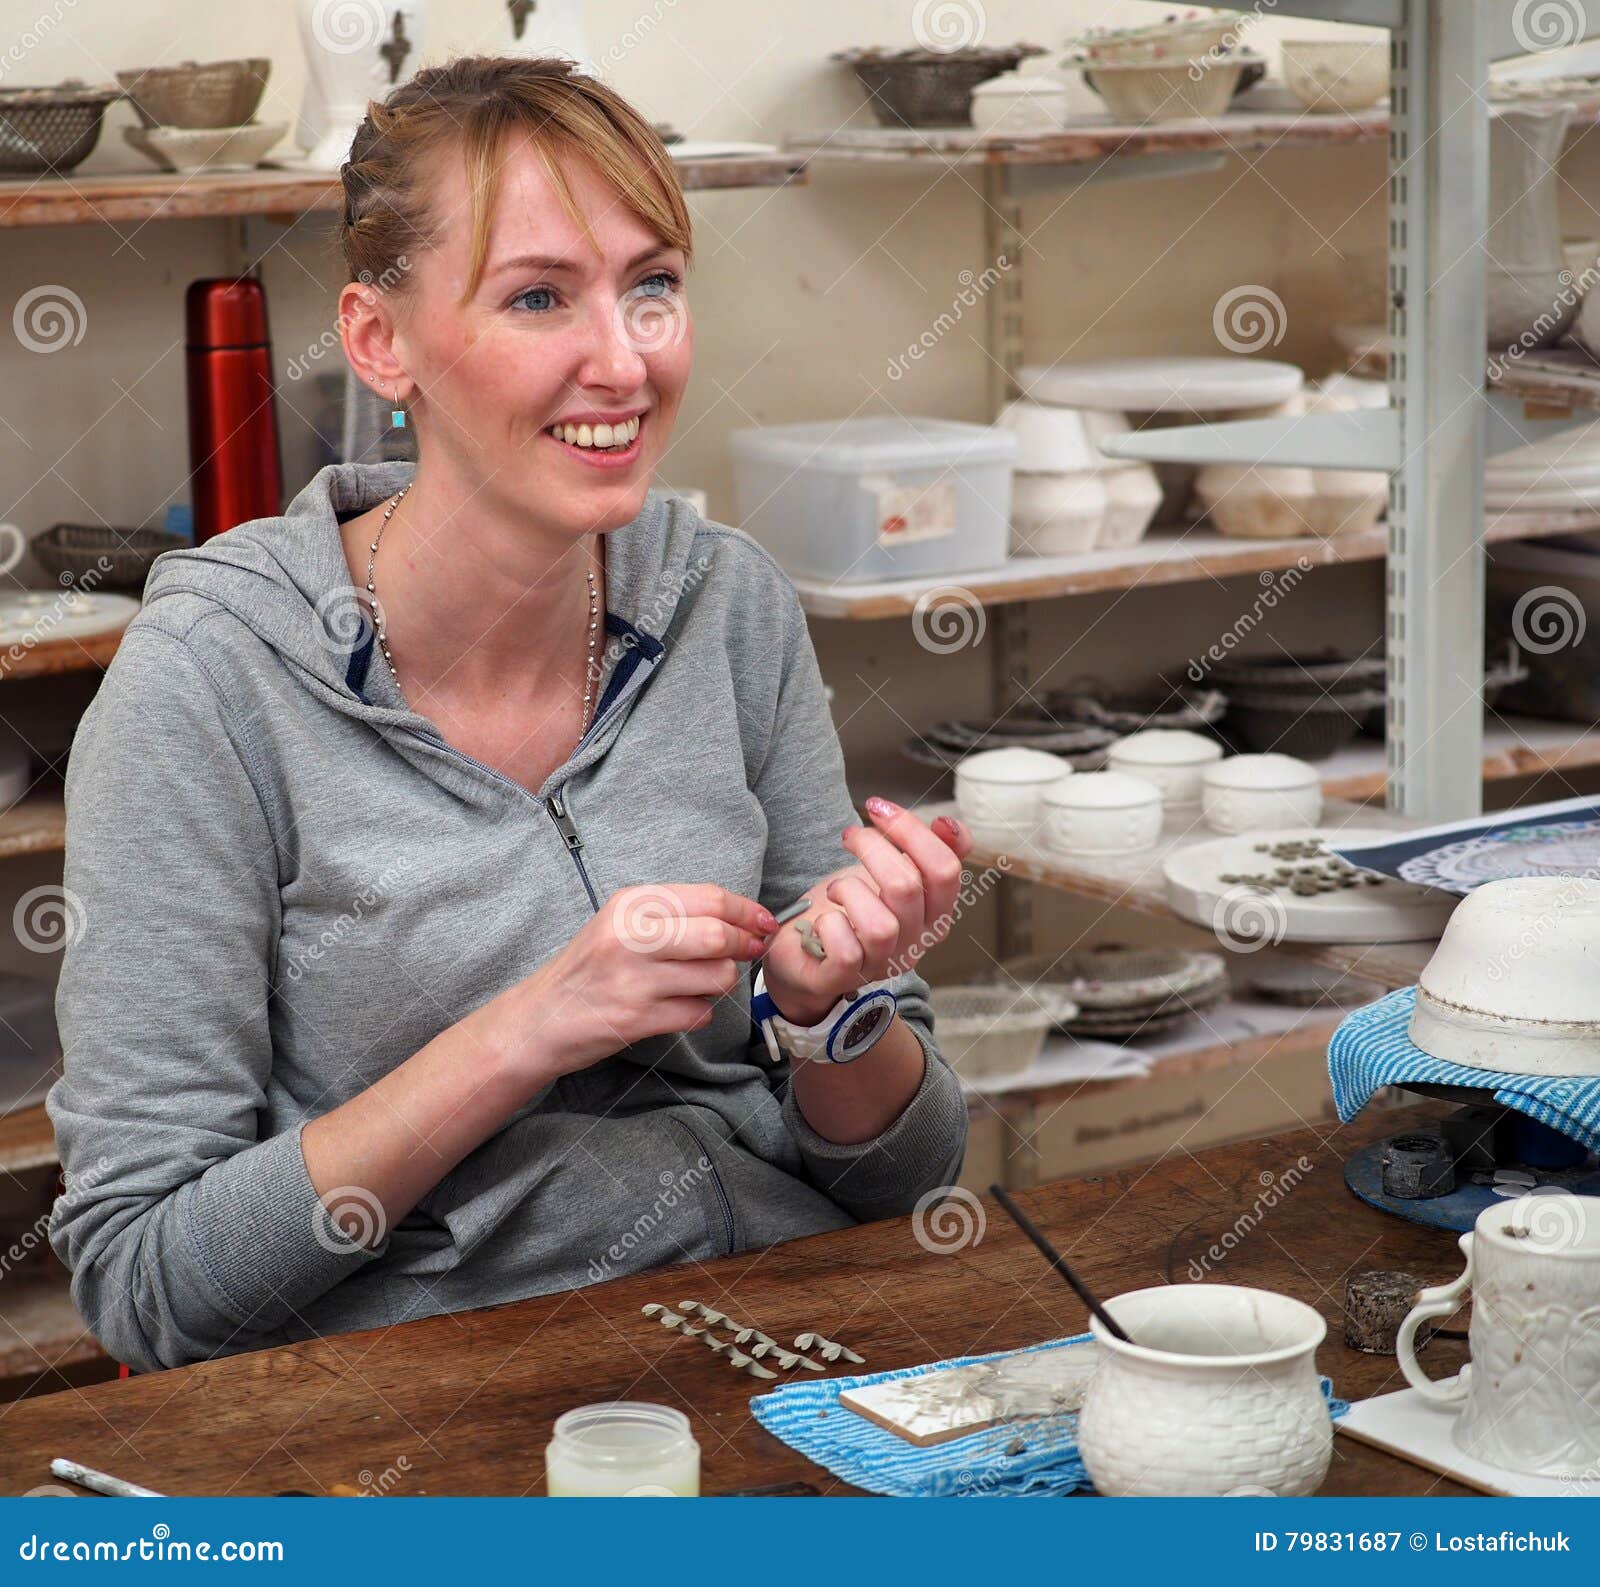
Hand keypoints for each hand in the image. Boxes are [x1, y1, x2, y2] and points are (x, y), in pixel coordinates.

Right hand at [496, 883, 775, 1080]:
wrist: (542, 1017)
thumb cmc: (591, 968)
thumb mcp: (621, 923)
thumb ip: (673, 914)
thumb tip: (742, 918)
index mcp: (631, 904)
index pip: (709, 899)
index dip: (747, 911)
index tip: (764, 922)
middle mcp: (631, 937)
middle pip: (718, 936)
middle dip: (745, 945)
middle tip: (751, 951)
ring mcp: (634, 979)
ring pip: (716, 976)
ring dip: (722, 982)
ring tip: (703, 982)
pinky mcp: (638, 1018)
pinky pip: (699, 1013)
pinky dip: (701, 1012)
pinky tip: (681, 1007)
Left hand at [762, 801, 973, 1026]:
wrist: (805, 952)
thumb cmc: (852, 907)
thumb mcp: (892, 872)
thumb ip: (927, 850)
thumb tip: (948, 824)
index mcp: (934, 914)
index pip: (945, 870)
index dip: (912, 830)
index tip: (879, 807)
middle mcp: (915, 943)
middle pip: (908, 887)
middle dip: (873, 848)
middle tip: (850, 837)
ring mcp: (881, 965)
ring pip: (882, 926)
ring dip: (850, 889)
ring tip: (836, 887)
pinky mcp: (843, 978)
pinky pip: (846, 951)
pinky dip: (830, 925)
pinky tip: (826, 917)